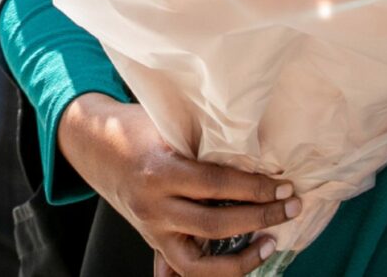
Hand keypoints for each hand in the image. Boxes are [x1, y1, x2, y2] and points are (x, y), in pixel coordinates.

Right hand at [56, 94, 296, 276]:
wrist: (95, 146)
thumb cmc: (136, 127)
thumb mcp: (167, 124)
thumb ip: (204, 141)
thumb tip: (257, 150)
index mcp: (158, 171)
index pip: (216, 185)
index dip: (255, 187)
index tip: (283, 185)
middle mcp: (153, 206)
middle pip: (215, 224)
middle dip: (260, 217)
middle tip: (291, 206)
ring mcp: (151, 230)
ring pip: (199, 264)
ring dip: (242, 258)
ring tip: (271, 240)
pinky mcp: (154, 242)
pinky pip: (187, 269)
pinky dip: (218, 270)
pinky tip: (247, 256)